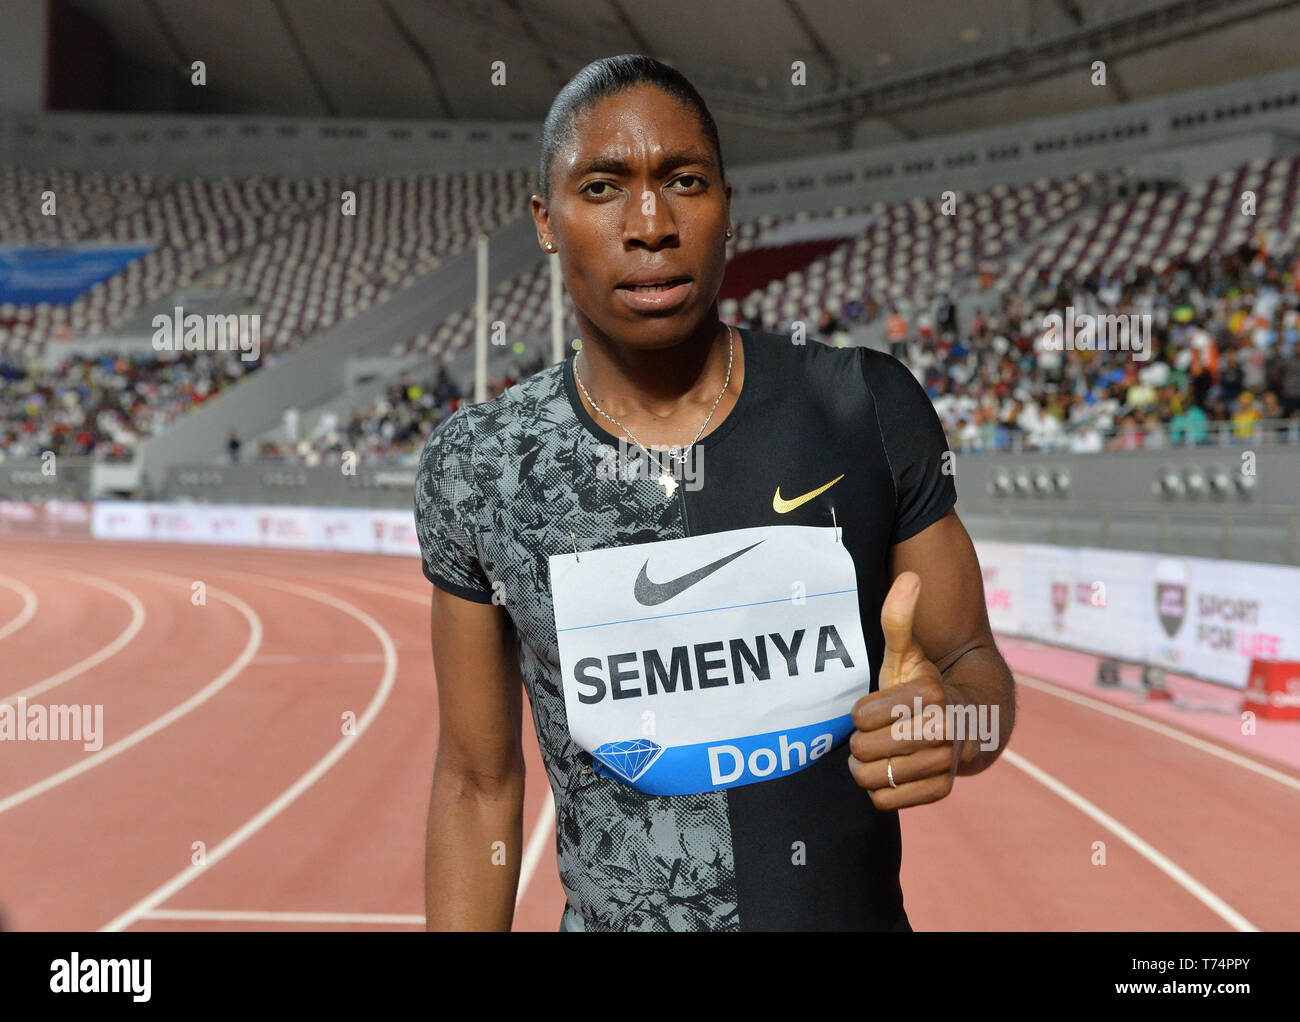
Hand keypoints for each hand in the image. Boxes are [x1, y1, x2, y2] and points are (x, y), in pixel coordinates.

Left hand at [847, 571, 969, 809]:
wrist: (965, 724)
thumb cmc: (923, 686)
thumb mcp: (909, 653)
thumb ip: (899, 619)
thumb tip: (909, 576)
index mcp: (932, 695)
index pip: (861, 717)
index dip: (861, 713)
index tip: (876, 709)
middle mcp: (944, 731)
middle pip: (864, 750)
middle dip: (862, 742)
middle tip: (876, 732)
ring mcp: (945, 764)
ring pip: (873, 779)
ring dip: (868, 767)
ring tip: (881, 752)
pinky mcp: (941, 791)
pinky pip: (886, 801)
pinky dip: (881, 790)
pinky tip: (893, 772)